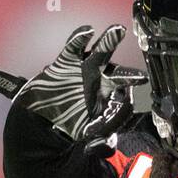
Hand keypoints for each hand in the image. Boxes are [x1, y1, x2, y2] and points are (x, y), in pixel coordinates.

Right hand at [13, 24, 131, 142]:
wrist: (38, 121)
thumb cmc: (67, 129)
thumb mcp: (85, 143)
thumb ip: (98, 146)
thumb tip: (107, 145)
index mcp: (109, 104)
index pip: (122, 106)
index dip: (121, 112)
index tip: (117, 119)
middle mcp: (100, 85)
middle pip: (119, 78)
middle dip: (128, 77)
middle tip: (139, 78)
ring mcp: (84, 71)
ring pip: (100, 55)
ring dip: (109, 43)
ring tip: (118, 31)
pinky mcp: (65, 63)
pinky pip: (74, 48)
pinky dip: (79, 39)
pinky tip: (87, 31)